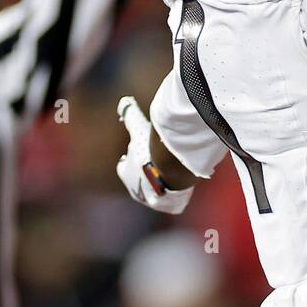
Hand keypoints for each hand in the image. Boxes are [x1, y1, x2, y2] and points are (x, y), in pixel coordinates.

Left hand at [116, 96, 192, 214]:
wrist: (167, 170)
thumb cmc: (149, 149)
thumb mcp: (138, 127)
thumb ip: (129, 114)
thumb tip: (124, 100)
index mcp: (126, 174)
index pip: (125, 167)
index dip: (131, 160)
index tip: (140, 153)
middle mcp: (137, 191)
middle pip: (143, 181)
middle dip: (149, 173)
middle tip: (160, 162)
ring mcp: (154, 201)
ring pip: (160, 192)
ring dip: (164, 184)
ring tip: (173, 172)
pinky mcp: (171, 206)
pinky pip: (174, 201)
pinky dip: (178, 194)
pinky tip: (183, 184)